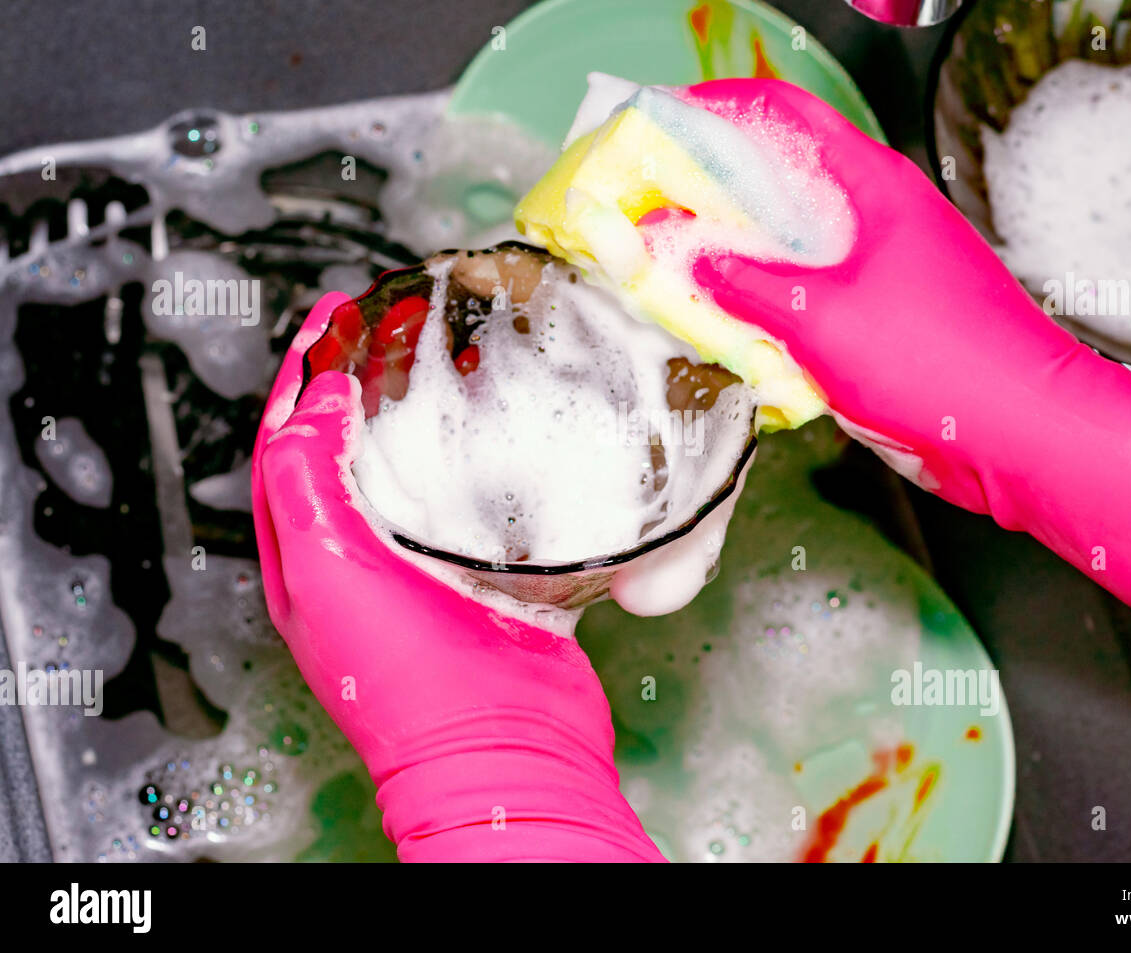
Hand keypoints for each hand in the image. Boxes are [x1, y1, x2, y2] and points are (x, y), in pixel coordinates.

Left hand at [252, 293, 663, 860]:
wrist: (507, 752)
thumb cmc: (409, 686)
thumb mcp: (326, 573)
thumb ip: (306, 481)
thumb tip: (314, 400)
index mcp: (308, 563)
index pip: (290, 446)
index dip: (304, 375)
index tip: (333, 317)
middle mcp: (361, 566)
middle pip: (349, 451)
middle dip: (361, 382)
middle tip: (389, 323)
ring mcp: (428, 574)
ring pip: (416, 474)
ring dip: (424, 415)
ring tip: (447, 360)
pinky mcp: (490, 583)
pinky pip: (481, 508)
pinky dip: (488, 464)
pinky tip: (513, 435)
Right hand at [683, 79, 1130, 711]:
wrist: (1023, 436)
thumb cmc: (947, 367)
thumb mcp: (822, 320)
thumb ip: (743, 284)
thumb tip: (686, 254)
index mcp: (872, 184)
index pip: (782, 112)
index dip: (714, 108)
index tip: (659, 127)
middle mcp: (876, 214)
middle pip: (778, 177)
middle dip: (709, 193)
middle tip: (651, 212)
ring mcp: (880, 265)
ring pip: (789, 241)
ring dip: (733, 255)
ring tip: (674, 271)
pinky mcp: (880, 316)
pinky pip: (805, 294)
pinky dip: (762, 304)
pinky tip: (726, 328)